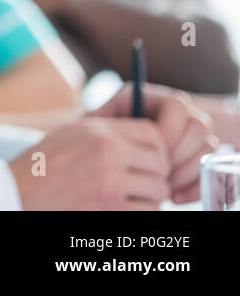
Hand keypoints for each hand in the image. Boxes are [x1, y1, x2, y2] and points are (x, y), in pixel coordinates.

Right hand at [9, 117, 169, 209]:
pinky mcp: (110, 206)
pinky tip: (125, 207)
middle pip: (160, 162)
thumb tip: (139, 136)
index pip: (152, 133)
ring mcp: (111, 180)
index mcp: (99, 130)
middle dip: (157, 174)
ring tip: (134, 197)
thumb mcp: (70, 132)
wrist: (19, 190)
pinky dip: (142, 211)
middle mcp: (108, 151)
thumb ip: (104, 130)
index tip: (149, 159)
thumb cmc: (43, 162)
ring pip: (158, 189)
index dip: (157, 148)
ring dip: (151, 196)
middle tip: (144, 182)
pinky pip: (148, 210)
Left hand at [92, 83, 217, 202]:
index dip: (167, 132)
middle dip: (179, 154)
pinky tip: (175, 198)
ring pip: (208, 148)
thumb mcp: (101, 120)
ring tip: (165, 187)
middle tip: (161, 174)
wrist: (116, 147)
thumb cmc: (103, 131)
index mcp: (157, 97)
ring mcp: (194, 133)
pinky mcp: (200, 154)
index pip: (178, 106)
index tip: (151, 153)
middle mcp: (181, 111)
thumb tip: (88, 122)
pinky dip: (195, 186)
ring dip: (187, 171)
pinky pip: (209, 169)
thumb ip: (99, 117)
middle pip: (199, 127)